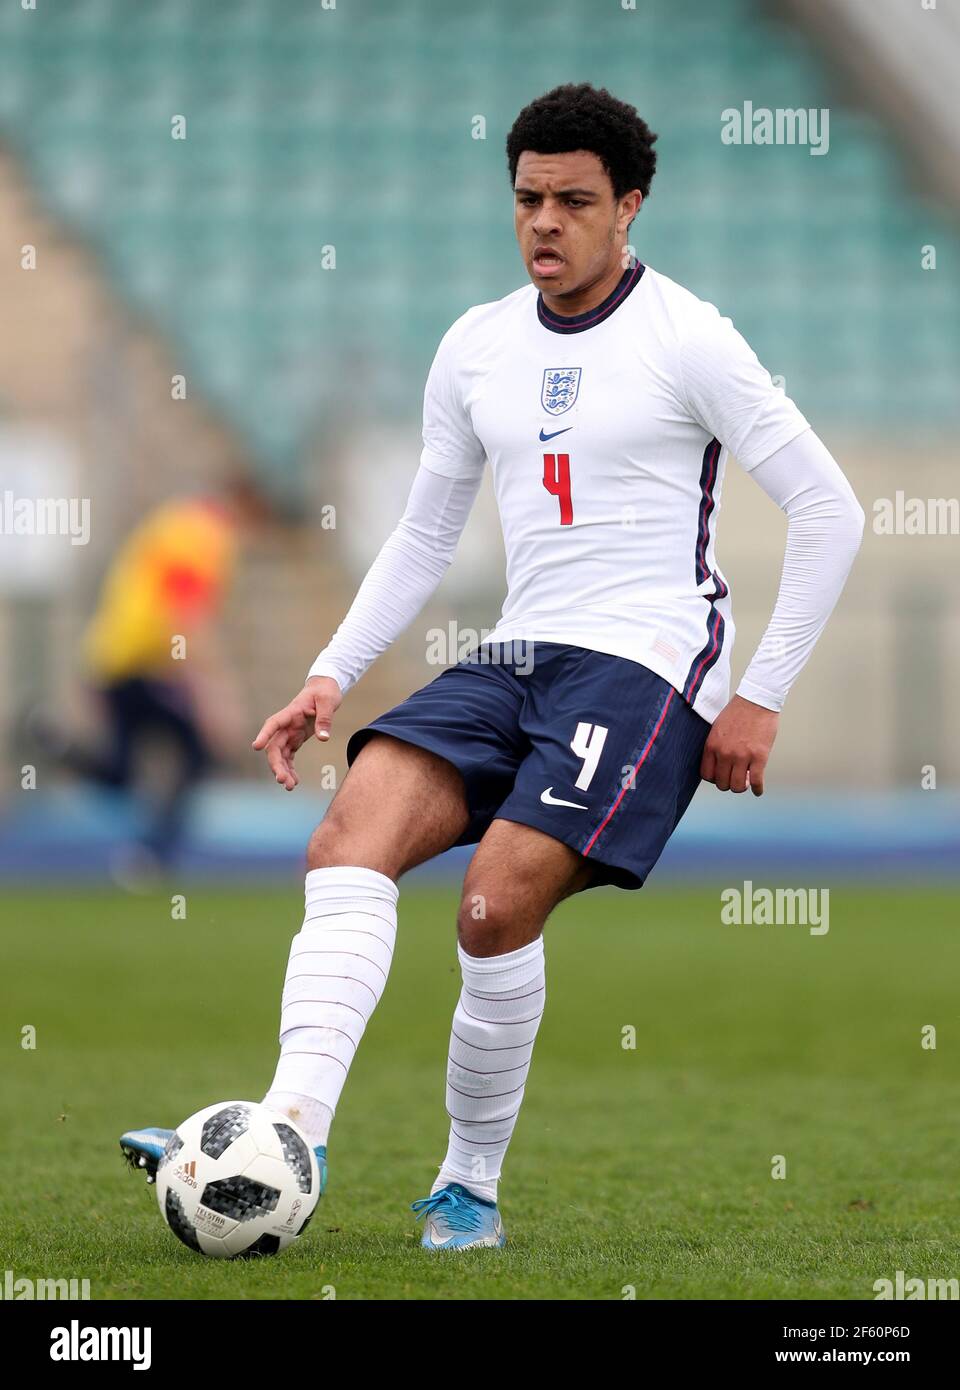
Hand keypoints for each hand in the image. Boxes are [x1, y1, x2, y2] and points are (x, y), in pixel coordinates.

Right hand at [252, 676, 341, 790]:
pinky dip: (290, 769)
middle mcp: (286, 725)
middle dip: (276, 764)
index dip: (264, 734)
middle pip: (274, 746)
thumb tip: (323, 738)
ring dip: (282, 771)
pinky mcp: (295, 739)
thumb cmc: (325, 692)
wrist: (324, 689)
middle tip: (282, 781)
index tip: (256, 746)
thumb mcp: (328, 701)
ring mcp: (289, 733)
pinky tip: (294, 782)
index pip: (273, 723)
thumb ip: (324, 719)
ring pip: (280, 755)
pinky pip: (289, 757)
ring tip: (289, 787)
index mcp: (290, 712)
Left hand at [700, 694, 777, 795]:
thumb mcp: (717, 728)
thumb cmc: (737, 713)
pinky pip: (756, 782)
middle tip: (736, 778)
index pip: (707, 775)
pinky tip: (758, 790)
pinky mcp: (759, 756)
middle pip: (722, 784)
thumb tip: (717, 766)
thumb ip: (715, 747)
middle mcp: (724, 753)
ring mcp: (742, 756)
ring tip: (746, 783)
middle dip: (728, 784)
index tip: (722, 776)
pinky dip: (757, 790)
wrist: (757, 700)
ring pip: (737, 786)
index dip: (714, 779)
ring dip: (742, 788)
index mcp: (711, 745)